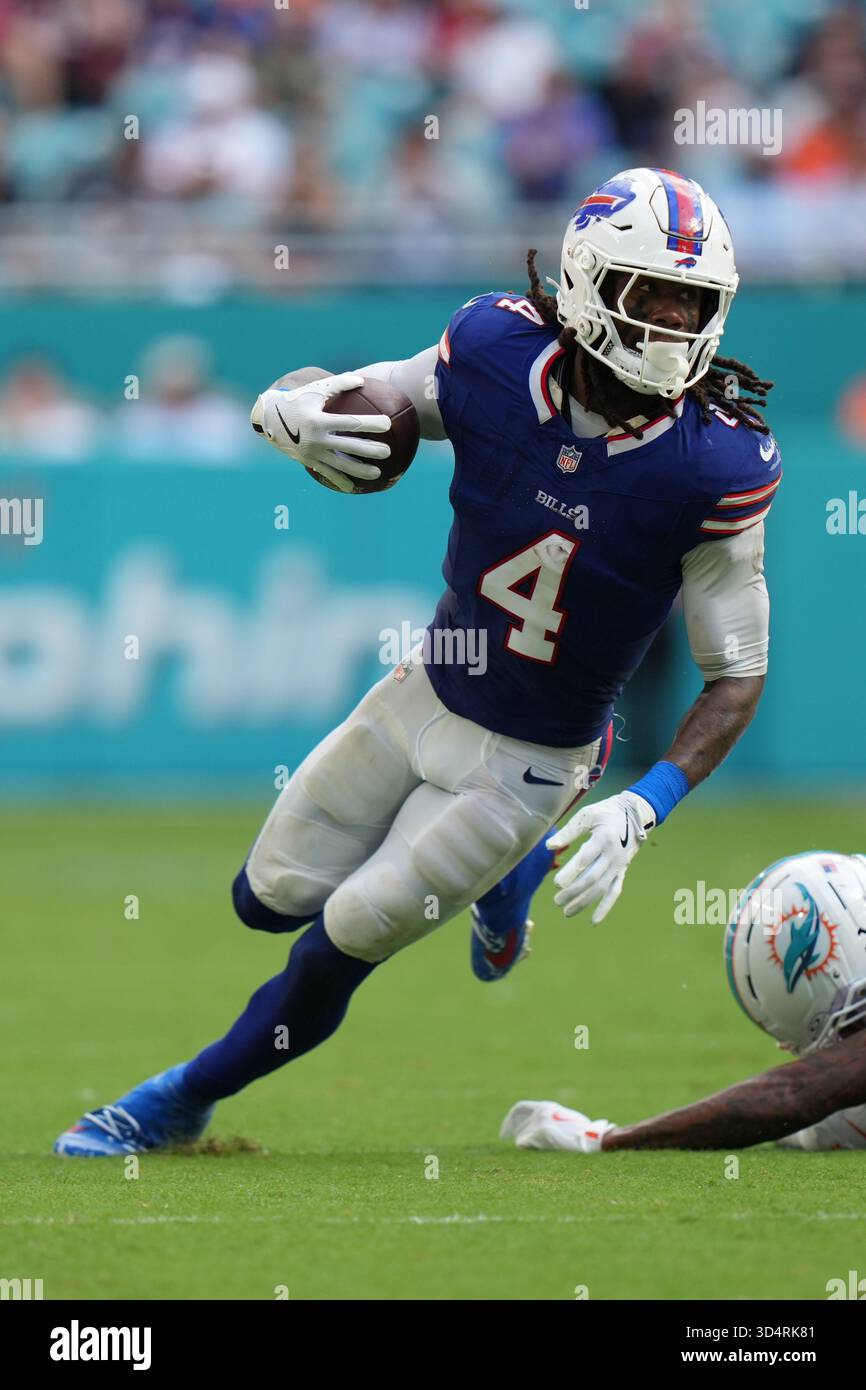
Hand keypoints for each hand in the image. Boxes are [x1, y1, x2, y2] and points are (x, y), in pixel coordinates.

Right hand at [250, 372, 390, 493]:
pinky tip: (353, 487)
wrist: (268, 418)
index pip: (351, 423)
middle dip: (370, 450)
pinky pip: (327, 473)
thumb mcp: (315, 389)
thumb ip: (338, 384)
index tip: (387, 424)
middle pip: (350, 446)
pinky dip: (340, 480)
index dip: (370, 423)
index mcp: (319, 420)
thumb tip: (362, 381)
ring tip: (378, 473)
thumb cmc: (297, 400)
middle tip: (387, 452)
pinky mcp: (308, 461)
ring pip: (341, 464)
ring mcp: (312, 453)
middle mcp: (316, 438)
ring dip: (360, 470)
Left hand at [500, 1100, 615, 1152]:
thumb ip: (550, 1120)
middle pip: (520, 1125)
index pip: (521, 1108)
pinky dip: (528, 1150)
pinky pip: (525, 1144)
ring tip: (533, 1150)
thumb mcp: (564, 1120)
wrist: (590, 1138)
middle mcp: (541, 1111)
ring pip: (521, 1137)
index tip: (505, 1131)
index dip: (511, 1119)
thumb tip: (540, 1130)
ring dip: (524, 1144)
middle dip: (515, 1134)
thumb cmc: (582, 1133)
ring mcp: (540, 1121)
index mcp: (546, 1106)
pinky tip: (535, 1154)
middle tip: (510, 1141)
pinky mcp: (540, 1133)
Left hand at [546, 790, 655, 922]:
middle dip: (574, 892)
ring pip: (601, 888)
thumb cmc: (607, 812)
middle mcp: (613, 855)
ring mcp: (619, 865)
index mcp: (604, 838)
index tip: (556, 883)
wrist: (636, 813)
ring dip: (584, 902)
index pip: (586, 859)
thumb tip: (549, 846)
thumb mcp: (588, 814)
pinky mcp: (622, 871)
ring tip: (566, 912)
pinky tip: (593, 921)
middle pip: (592, 878)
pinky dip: (605, 907)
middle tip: (556, 901)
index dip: (571, 872)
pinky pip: (614, 892)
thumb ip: (569, 831)